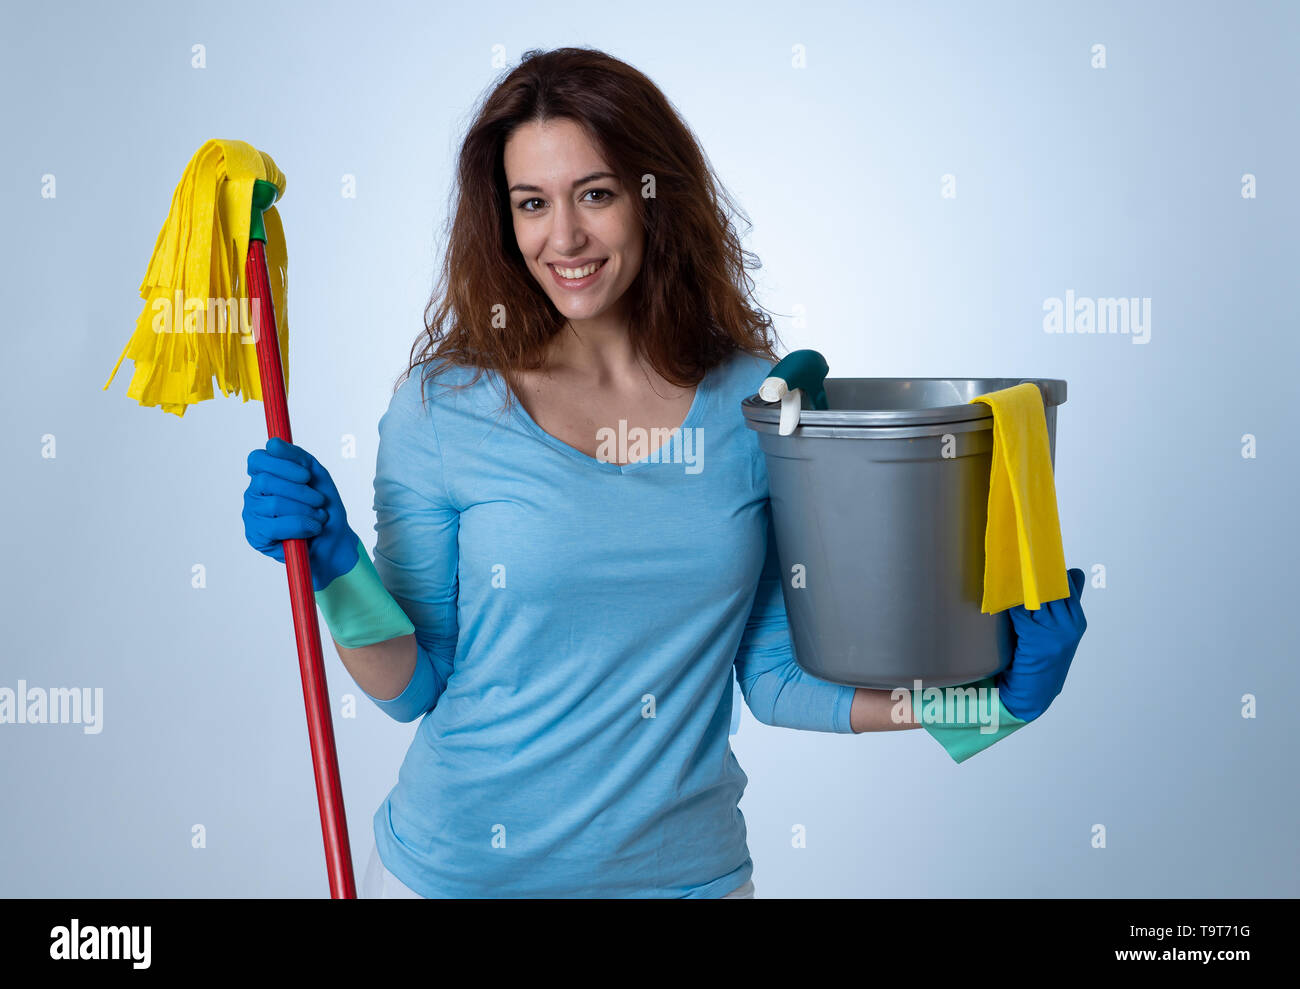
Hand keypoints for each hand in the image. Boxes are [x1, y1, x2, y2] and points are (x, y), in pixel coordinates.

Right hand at [242, 437, 359, 591]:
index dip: (282, 464)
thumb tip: (272, 443)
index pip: (258, 459)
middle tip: (319, 501)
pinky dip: (301, 526)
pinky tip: (312, 529)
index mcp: (265, 475)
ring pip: (273, 504)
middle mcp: (254, 493)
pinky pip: (275, 527)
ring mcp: (252, 515)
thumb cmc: (323, 507)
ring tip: (319, 517)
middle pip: (266, 481)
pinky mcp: (255, 536)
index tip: (306, 475)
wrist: (334, 541)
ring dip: (305, 511)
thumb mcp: (317, 477)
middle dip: (300, 491)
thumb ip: (297, 457)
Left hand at [995, 568, 1086, 721]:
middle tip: (1019, 553)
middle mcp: (1070, 625)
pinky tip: (1001, 595)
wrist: (1034, 694)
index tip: (1035, 550)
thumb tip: (1076, 572)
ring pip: (1038, 596)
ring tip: (1008, 569)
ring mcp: (1055, 632)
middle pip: (1053, 587)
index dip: (1050, 568)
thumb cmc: (1043, 658)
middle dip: (1035, 571)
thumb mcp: (1062, 631)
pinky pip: (1021, 612)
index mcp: (1077, 620)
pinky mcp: (1037, 639)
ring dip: (1022, 584)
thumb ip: (1067, 604)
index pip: (1067, 584)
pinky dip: (1011, 602)